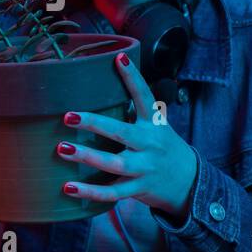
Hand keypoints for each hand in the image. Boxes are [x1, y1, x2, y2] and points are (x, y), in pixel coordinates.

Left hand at [57, 51, 197, 220]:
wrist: (190, 182)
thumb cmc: (163, 148)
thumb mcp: (156, 127)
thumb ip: (135, 112)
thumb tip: (103, 87)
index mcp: (154, 124)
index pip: (145, 96)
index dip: (133, 77)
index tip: (119, 58)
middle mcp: (151, 144)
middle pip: (121, 132)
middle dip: (94, 123)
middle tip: (68, 116)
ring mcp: (145, 168)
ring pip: (114, 163)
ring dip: (87, 156)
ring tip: (62, 148)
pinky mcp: (139, 188)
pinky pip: (112, 193)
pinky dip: (90, 193)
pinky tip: (68, 188)